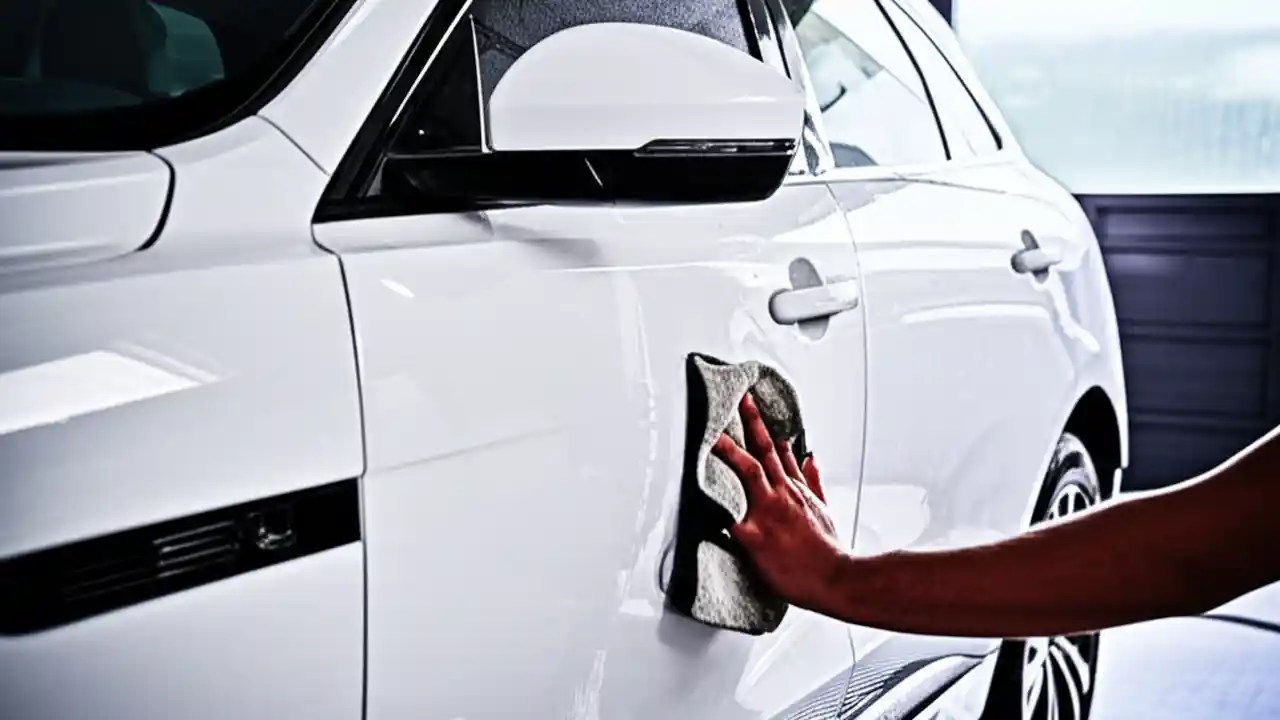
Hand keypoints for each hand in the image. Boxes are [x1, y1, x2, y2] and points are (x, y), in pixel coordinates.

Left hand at [712, 393, 847, 613]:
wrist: (837, 578)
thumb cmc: (829, 550)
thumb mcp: (825, 510)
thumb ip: (814, 481)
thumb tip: (810, 456)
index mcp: (796, 490)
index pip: (779, 451)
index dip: (764, 427)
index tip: (751, 406)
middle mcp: (782, 494)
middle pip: (763, 451)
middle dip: (750, 422)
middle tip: (736, 399)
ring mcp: (769, 512)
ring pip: (748, 471)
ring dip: (731, 450)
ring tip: (712, 434)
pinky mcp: (755, 537)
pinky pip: (729, 518)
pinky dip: (715, 506)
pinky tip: (697, 494)